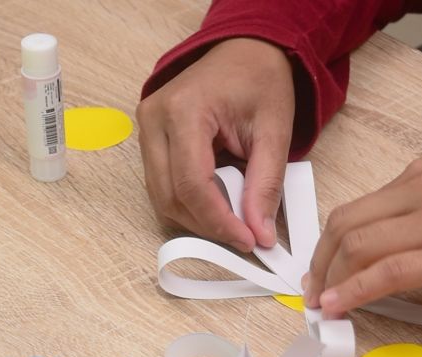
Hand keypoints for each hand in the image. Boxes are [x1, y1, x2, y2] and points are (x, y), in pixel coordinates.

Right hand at [137, 38, 294, 251]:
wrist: (245, 51)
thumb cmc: (260, 81)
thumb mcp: (275, 131)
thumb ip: (265, 184)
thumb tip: (260, 232)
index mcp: (184, 110)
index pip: (192, 184)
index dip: (219, 221)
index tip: (249, 240)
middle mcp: (155, 119)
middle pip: (170, 196)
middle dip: (207, 225)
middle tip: (246, 237)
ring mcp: (147, 128)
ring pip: (161, 197)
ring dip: (197, 218)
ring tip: (235, 222)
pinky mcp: (150, 138)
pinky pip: (163, 185)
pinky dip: (190, 204)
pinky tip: (219, 204)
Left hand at [303, 158, 421, 316]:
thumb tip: (398, 240)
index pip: (359, 206)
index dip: (331, 240)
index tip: (322, 266)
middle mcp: (421, 188)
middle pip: (346, 223)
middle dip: (321, 260)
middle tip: (313, 289)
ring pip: (358, 245)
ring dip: (330, 278)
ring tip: (321, 304)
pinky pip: (384, 272)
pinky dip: (353, 290)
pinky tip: (338, 306)